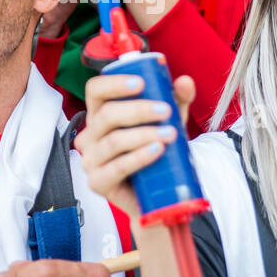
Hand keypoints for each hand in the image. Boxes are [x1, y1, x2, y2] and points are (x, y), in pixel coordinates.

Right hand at [75, 72, 195, 220]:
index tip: (141, 82)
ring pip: (113, 141)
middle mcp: (91, 135)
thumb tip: (185, 82)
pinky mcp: (98, 182)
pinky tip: (157, 151)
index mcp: (101, 114)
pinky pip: (117, 167)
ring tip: (170, 134)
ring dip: (143, 135)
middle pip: (106, 115)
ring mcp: (91, 160)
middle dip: (138, 110)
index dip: (114, 83)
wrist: (158, 194)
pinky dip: (138, 157)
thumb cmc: (157, 151)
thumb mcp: (169, 122)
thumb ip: (177, 101)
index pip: (95, 90)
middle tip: (166, 110)